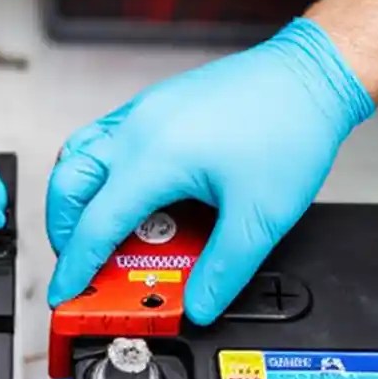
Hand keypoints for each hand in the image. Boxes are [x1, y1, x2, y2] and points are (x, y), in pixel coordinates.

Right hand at [46, 18, 373, 324]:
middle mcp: (137, 130)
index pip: (95, 225)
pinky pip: (102, 140)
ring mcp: (142, 112)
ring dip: (76, 201)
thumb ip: (224, 270)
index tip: (66, 293)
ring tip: (97, 234)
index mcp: (153, 158)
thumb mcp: (260, 217)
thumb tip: (199, 304)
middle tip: (82, 266)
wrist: (312, 74)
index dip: (76, 267)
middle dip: (64, 234)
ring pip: (77, 158)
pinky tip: (127, 196)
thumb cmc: (290, 126)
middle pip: (68, 188)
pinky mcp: (154, 105)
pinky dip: (97, 174)